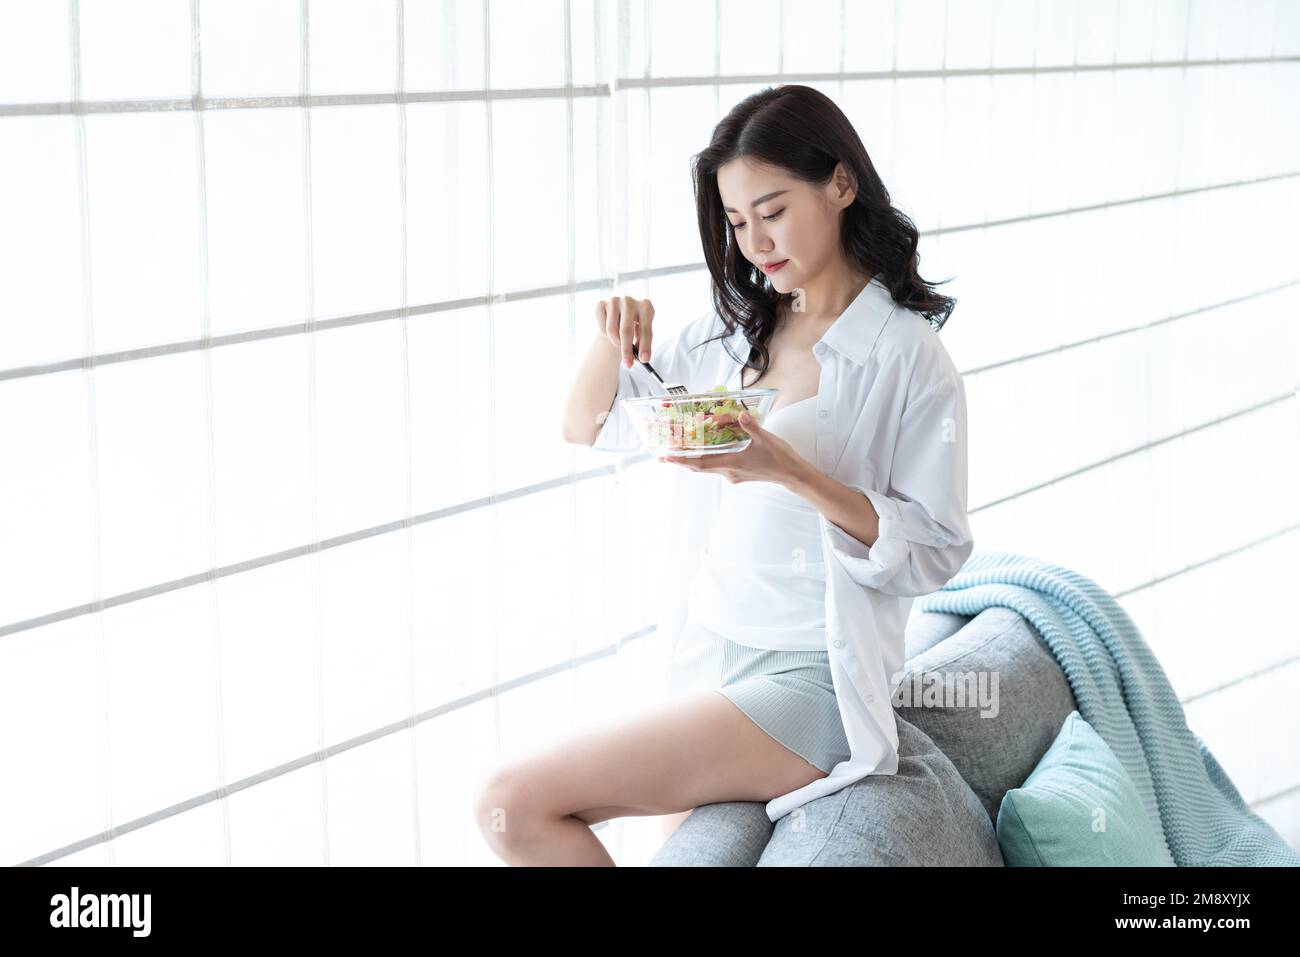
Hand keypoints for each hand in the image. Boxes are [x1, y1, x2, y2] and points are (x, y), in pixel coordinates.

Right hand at [596, 295, 654, 369]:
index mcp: (646, 306)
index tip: (644, 360)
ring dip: (615, 342)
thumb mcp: (643, 336)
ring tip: (619, 343)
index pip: (646, 328)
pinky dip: (605, 334)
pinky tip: (610, 332)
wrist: (620, 317)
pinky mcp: (601, 304)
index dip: (645, 345)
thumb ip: (642, 346)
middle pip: (626, 330)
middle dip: (627, 350)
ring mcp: (614, 300)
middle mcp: (630, 300)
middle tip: (628, 365)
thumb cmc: (636, 329)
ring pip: (611, 330)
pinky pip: (601, 326)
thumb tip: (642, 358)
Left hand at [658, 410, 806, 485]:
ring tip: (679, 454)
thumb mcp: (765, 438)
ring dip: (692, 461)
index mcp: (732, 463)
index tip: (666, 458)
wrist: (792, 474)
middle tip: (664, 456)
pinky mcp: (738, 475)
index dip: (681, 461)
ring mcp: (733, 475)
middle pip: (699, 468)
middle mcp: (729, 472)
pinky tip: (705, 453)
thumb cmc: (779, 457)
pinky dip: (706, 461)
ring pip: (707, 468)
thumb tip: (740, 415)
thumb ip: (751, 426)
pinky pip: (717, 468)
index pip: (700, 463)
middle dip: (681, 461)